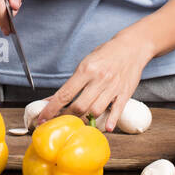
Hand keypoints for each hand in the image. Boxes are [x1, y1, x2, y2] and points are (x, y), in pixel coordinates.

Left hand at [36, 34, 152, 131]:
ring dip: (86, 119)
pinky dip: (110, 121)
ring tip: (80, 121)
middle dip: (67, 116)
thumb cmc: (106, 54)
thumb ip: (73, 82)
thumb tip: (55, 99)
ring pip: (96, 111)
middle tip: (61, 120)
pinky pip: (117, 111)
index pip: (65, 94)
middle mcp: (99, 79)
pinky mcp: (125, 93)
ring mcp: (113, 87)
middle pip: (80, 106)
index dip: (52, 108)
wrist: (132, 47)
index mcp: (86, 69)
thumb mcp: (86, 62)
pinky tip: (105, 127)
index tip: (43, 118)